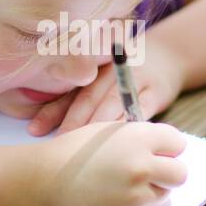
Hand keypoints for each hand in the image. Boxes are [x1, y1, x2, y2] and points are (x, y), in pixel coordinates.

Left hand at [26, 37, 186, 135]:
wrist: (170, 55)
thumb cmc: (126, 72)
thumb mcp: (102, 74)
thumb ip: (78, 93)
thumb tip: (40, 123)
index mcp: (93, 67)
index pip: (69, 91)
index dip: (51, 111)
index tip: (35, 129)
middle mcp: (111, 70)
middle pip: (88, 98)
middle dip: (71, 122)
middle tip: (58, 144)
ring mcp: (135, 79)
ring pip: (113, 103)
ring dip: (97, 127)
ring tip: (83, 149)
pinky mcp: (155, 92)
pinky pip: (140, 109)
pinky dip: (128, 125)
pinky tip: (118, 143)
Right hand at [37, 120, 188, 205]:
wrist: (48, 178)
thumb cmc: (76, 150)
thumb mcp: (110, 131)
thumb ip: (140, 137)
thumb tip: (164, 149)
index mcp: (140, 137)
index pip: (177, 143)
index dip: (167, 147)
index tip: (158, 151)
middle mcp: (143, 164)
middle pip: (180, 172)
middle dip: (168, 171)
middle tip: (150, 171)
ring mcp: (138, 191)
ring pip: (164, 192)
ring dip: (152, 189)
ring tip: (124, 183)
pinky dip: (137, 204)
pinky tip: (115, 195)